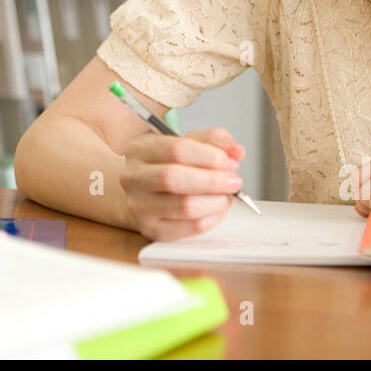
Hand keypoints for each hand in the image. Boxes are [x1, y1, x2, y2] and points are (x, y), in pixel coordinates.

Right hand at [119, 126, 244, 241]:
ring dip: (216, 201)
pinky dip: (212, 218)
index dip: (209, 156)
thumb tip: (237, 151)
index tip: (229, 161)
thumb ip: (213, 140)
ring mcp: (139, 206)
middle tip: (234, 181)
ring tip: (227, 196)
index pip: (177, 149)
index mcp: (140, 149)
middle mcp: (133, 177)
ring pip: (185, 206)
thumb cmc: (168, 165)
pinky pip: (190, 227)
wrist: (144, 193)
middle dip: (213, 181)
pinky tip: (217, 209)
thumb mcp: (187, 143)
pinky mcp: (152, 230)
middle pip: (175, 178)